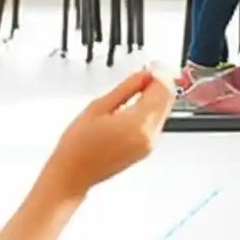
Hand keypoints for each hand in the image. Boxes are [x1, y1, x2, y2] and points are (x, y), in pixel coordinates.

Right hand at [43, 70, 174, 199]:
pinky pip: (155, 123)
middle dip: (160, 83)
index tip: (153, 64)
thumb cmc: (77, 145)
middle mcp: (149, 136)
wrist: (72, 175)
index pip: (163, 91)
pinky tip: (136, 103)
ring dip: (156, 96)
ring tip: (138, 85)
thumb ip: (126, 88)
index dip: (161, 73)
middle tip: (147, 71)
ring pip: (163, 111)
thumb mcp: (98, 107)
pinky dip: (150, 109)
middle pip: (167, 101)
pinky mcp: (146, 150)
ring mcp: (149, 145)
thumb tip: (143, 74)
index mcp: (138, 124)